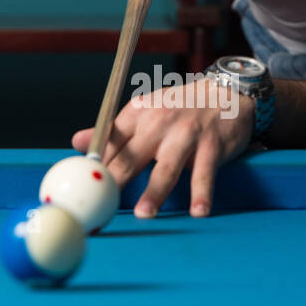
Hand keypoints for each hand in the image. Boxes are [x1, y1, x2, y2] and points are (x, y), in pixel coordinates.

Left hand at [71, 79, 254, 217]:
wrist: (227, 91)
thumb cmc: (181, 107)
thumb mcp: (145, 111)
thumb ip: (113, 131)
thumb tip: (77, 143)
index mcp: (137, 113)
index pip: (109, 143)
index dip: (96, 169)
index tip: (86, 191)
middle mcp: (159, 122)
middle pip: (131, 158)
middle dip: (116, 184)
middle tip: (103, 207)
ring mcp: (186, 134)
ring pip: (166, 168)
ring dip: (154, 192)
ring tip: (143, 214)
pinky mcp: (212, 146)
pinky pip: (204, 174)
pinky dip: (202, 193)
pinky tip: (198, 211)